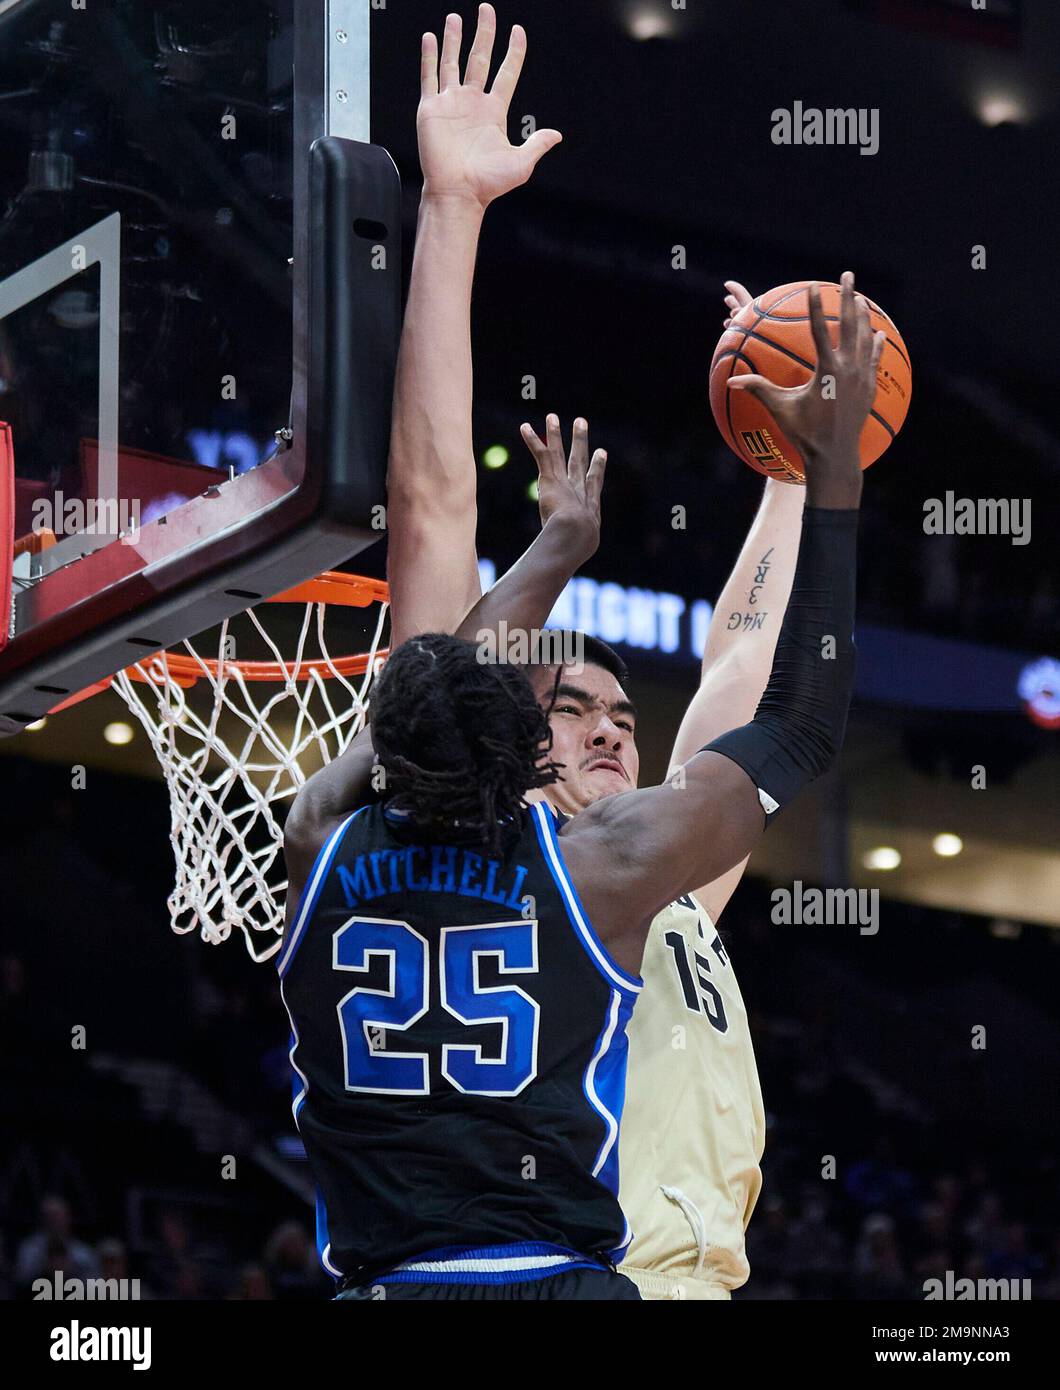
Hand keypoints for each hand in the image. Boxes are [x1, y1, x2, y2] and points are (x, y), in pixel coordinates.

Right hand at [418, 6, 561, 207]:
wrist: (458, 194)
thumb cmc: (486, 184)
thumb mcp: (521, 163)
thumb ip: (537, 144)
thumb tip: (556, 135)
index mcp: (494, 112)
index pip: (506, 73)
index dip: (514, 52)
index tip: (518, 32)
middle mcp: (473, 103)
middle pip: (480, 58)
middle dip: (484, 33)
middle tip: (487, 9)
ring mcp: (451, 103)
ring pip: (453, 62)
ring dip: (455, 39)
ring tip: (457, 17)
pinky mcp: (431, 108)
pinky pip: (430, 76)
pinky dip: (430, 56)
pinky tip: (431, 38)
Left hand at [520, 415, 606, 556]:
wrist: (573, 538)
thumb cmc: (574, 552)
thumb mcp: (571, 558)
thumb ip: (561, 563)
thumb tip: (552, 579)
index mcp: (588, 508)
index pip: (592, 484)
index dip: (596, 469)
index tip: (601, 453)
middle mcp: (578, 491)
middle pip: (579, 462)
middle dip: (580, 443)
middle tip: (582, 423)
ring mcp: (565, 483)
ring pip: (559, 453)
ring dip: (555, 434)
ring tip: (552, 416)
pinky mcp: (550, 479)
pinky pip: (540, 455)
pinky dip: (532, 441)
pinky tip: (524, 427)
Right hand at [727, 271, 883, 502]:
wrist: (834, 456)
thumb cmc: (804, 433)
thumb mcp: (780, 409)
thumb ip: (758, 390)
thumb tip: (730, 380)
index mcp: (827, 370)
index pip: (819, 329)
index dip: (815, 305)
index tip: (813, 285)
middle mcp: (848, 368)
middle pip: (850, 324)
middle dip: (848, 297)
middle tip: (848, 276)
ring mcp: (862, 377)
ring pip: (865, 338)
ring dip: (862, 317)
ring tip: (860, 299)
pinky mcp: (869, 388)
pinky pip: (874, 359)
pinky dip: (875, 345)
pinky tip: (877, 334)